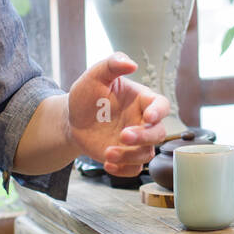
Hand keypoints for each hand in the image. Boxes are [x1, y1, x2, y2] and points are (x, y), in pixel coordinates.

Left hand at [67, 53, 170, 176]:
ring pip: (147, 154)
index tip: (147, 116)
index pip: (161, 105)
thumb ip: (112, 64)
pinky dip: (123, 170)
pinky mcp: (125, 157)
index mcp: (141, 100)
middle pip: (158, 133)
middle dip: (144, 137)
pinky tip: (107, 163)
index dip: (159, 112)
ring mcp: (135, 142)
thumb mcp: (95, 75)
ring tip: (108, 152)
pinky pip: (134, 169)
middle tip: (123, 136)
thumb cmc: (87, 95)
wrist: (72, 119)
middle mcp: (142, 122)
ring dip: (130, 156)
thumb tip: (131, 64)